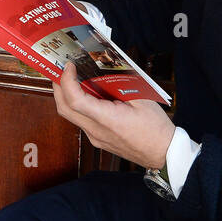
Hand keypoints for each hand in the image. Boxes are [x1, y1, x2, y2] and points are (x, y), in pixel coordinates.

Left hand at [53, 61, 173, 167]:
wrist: (163, 154)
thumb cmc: (156, 129)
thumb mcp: (142, 99)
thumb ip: (122, 83)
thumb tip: (106, 67)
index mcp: (108, 120)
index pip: (75, 101)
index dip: (67, 81)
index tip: (69, 66)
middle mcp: (97, 131)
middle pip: (64, 109)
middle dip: (58, 86)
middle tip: (62, 69)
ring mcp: (95, 137)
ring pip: (70, 116)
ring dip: (66, 96)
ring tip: (72, 78)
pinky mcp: (98, 139)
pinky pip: (81, 121)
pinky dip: (78, 105)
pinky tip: (87, 94)